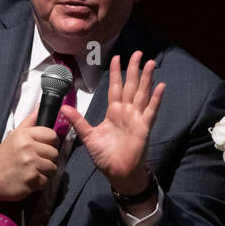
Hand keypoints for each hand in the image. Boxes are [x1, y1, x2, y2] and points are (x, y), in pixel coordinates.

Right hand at [0, 107, 59, 202]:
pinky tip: (29, 179)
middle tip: (35, 161)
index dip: (51, 143)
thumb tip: (41, 105)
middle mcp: (27, 148)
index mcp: (24, 135)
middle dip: (48, 159)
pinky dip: (40, 182)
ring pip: (53, 168)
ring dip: (45, 172)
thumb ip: (30, 120)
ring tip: (32, 170)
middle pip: (55, 153)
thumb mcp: (15, 135)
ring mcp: (29, 164)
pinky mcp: (31, 179)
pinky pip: (47, 181)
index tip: (43, 148)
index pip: (52, 135)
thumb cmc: (5, 156)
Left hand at [62, 51, 164, 192]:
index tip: (117, 58)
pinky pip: (151, 110)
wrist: (117, 172)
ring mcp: (137, 118)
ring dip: (147, 78)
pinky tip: (160, 86)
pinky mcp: (144, 127)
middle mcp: (127, 112)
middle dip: (134, 69)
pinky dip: (156, 98)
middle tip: (139, 53)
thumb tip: (64, 107)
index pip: (115, 87)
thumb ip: (78, 121)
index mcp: (113, 112)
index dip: (116, 73)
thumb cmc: (105, 156)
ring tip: (151, 63)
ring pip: (142, 93)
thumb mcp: (88, 136)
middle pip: (131, 85)